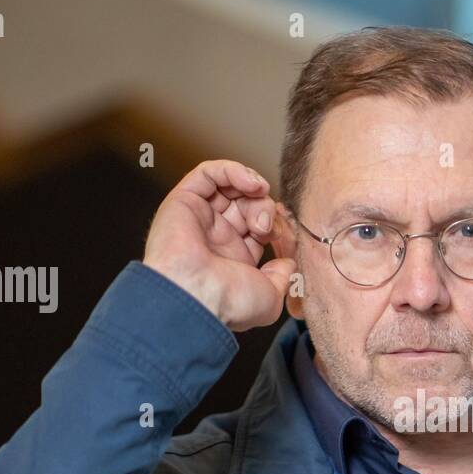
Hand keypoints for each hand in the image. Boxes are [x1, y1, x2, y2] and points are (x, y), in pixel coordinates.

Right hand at [142, 159, 295, 332]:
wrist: (196, 297)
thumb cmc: (229, 303)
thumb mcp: (271, 297)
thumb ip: (283, 277)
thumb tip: (289, 263)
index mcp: (234, 259)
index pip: (259, 228)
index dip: (276, 223)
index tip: (282, 233)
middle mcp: (216, 238)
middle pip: (246, 205)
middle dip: (263, 207)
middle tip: (266, 224)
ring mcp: (199, 219)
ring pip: (229, 187)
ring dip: (251, 187)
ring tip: (260, 195)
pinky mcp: (183, 201)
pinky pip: (208, 173)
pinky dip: (233, 170)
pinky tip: (250, 183)